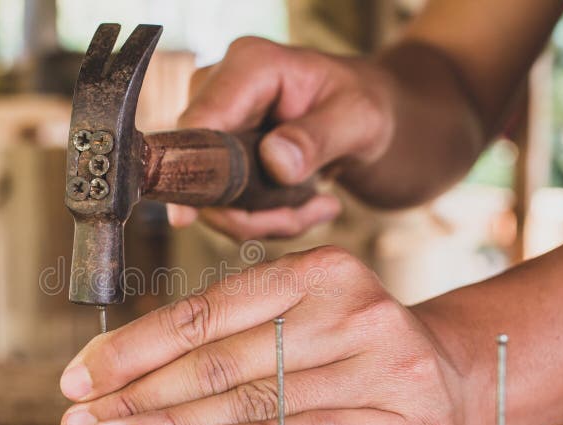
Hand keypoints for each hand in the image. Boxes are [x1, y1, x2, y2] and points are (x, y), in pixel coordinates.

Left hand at [59, 247, 477, 424]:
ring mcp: (381, 362)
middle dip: (142, 397)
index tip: (80, 378)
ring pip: (257, 399)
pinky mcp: (406, 421)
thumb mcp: (298, 319)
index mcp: (312, 270)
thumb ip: (229, 336)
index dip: (135, 348)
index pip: (205, 312)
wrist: (457, 376)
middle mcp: (348, 306)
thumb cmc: (352, 350)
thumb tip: (123, 377)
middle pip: (222, 360)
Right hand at [168, 37, 396, 238]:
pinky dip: (262, 219)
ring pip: (211, 197)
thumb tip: (274, 161)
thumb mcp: (359, 119)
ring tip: (317, 208)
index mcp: (249, 66)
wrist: (363, 119)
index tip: (201, 218)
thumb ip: (319, 138)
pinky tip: (304, 207)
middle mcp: (218, 89)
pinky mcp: (215, 154)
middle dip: (250, 212)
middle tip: (309, 214)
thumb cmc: (365, 106)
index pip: (200, 125)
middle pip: (201, 170)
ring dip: (262, 220)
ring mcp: (212, 123)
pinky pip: (223, 205)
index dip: (197, 174)